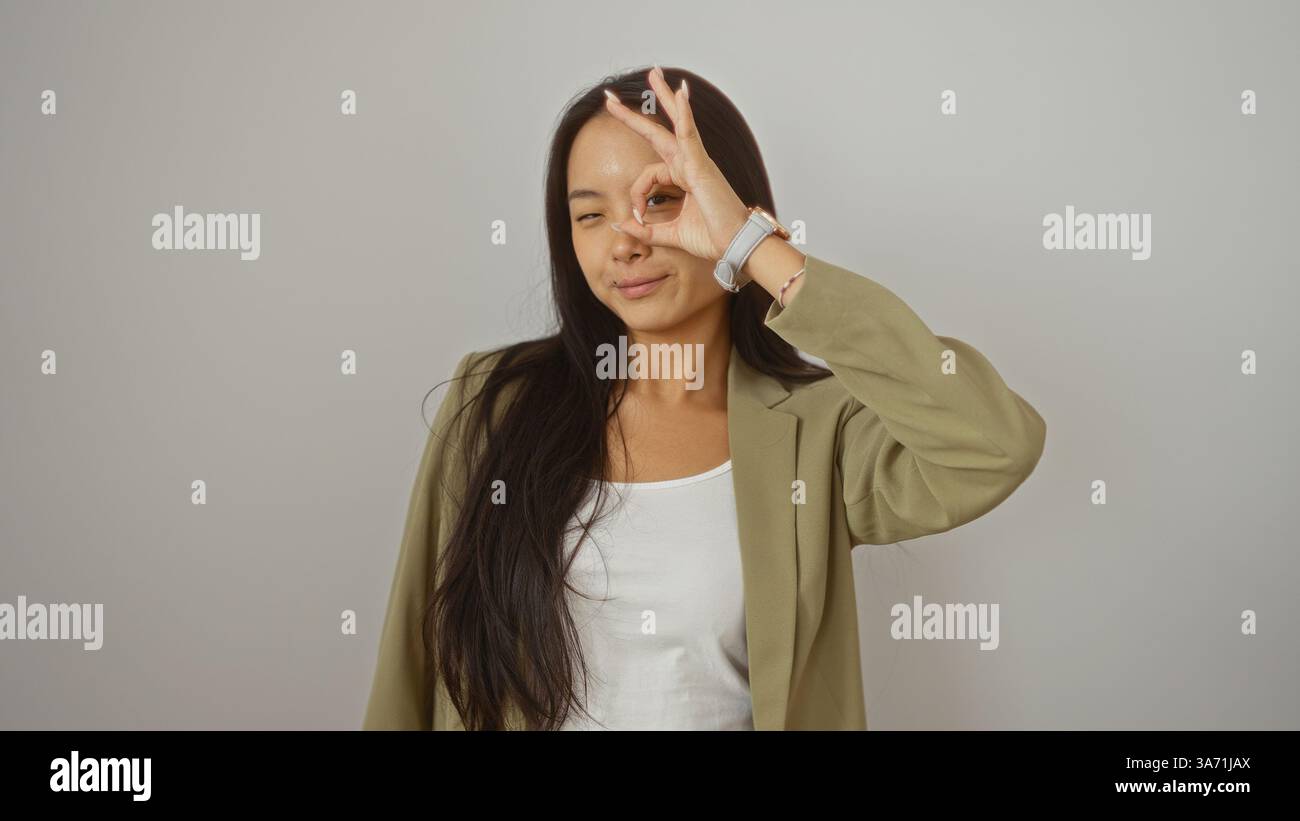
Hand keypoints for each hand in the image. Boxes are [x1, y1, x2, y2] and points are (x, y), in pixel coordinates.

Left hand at [603, 67, 750, 261]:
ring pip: (677, 123)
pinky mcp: (702, 166)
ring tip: (653, 74)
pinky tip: (680, 93)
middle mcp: (690, 165)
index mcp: (684, 178)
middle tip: (611, 97)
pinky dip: (685, 114)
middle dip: (636, 115)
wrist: (735, 246)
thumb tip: (620, 225)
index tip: (636, 216)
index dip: (636, 195)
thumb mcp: (670, 234)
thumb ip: (646, 230)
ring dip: (665, 97)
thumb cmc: (713, 238)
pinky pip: (690, 135)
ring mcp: (697, 162)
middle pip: (660, 132)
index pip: (648, 175)